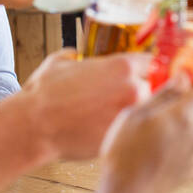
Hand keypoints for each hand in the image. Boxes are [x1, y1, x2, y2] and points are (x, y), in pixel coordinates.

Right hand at [20, 50, 150, 159]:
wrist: (35, 125)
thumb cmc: (44, 94)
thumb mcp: (60, 62)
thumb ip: (75, 56)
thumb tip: (74, 55)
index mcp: (122, 66)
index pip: (154, 63)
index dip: (149, 71)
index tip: (145, 76)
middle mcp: (132, 88)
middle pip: (157, 89)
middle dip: (146, 93)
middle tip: (129, 101)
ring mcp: (130, 115)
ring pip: (149, 113)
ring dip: (139, 114)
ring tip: (122, 119)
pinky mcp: (124, 137)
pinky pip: (135, 132)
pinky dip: (128, 132)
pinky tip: (112, 132)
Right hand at [98, 73, 192, 192]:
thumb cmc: (125, 153)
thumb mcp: (135, 114)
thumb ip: (163, 93)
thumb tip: (182, 77)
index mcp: (184, 116)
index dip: (189, 90)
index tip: (176, 91)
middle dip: (189, 108)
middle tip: (163, 112)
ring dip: (187, 127)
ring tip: (162, 132)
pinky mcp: (192, 171)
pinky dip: (184, 147)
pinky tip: (162, 150)